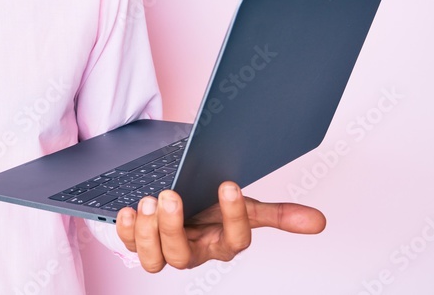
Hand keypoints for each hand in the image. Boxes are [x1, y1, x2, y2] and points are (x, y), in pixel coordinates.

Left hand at [115, 181, 325, 272]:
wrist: (182, 203)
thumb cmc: (213, 208)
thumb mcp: (244, 207)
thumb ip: (279, 215)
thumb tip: (320, 222)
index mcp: (222, 242)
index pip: (234, 240)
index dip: (233, 216)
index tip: (228, 184)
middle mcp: (192, 251)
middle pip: (181, 256)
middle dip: (173, 228)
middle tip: (170, 195)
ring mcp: (163, 249)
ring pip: (153, 259)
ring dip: (147, 232)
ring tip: (149, 200)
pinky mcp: (137, 241)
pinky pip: (127, 245)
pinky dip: (125, 229)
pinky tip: (126, 208)